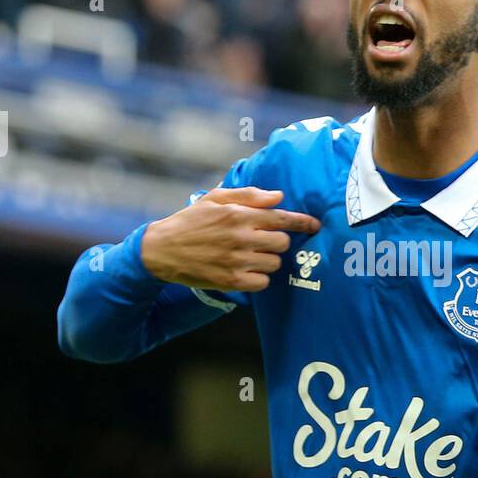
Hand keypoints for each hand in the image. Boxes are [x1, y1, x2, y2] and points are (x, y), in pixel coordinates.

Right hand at [140, 187, 320, 290]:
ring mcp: (236, 260)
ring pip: (275, 263)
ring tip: (250, 255)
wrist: (162, 250)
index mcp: (238, 214)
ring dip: (268, 260)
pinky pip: (263, 282)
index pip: (281, 218)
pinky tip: (246, 269)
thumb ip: (249, 196)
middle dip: (277, 241)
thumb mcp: (215, 199)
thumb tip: (278, 196)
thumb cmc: (191, 221)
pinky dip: (259, 277)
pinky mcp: (231, 281)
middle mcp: (240, 237)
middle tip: (263, 241)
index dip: (303, 222)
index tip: (315, 225)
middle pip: (282, 242)